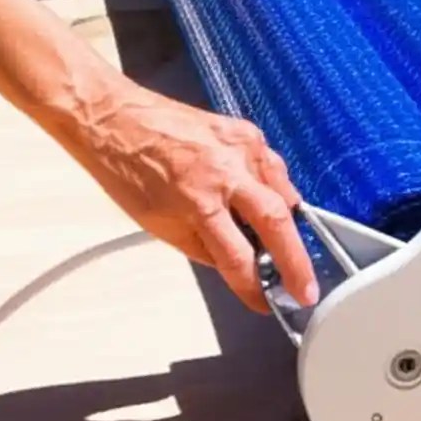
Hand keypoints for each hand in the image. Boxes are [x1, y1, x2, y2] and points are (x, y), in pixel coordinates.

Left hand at [64, 82, 317, 312]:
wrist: (113, 117)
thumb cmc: (126, 171)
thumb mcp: (158, 223)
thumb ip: (202, 245)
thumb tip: (236, 262)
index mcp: (198, 201)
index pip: (237, 256)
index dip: (253, 286)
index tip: (265, 303)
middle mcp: (227, 173)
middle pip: (276, 222)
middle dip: (297, 262)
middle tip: (307, 290)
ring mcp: (242, 148)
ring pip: (284, 192)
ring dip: (292, 224)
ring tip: (290, 247)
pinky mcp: (246, 132)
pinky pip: (274, 168)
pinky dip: (278, 190)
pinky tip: (273, 203)